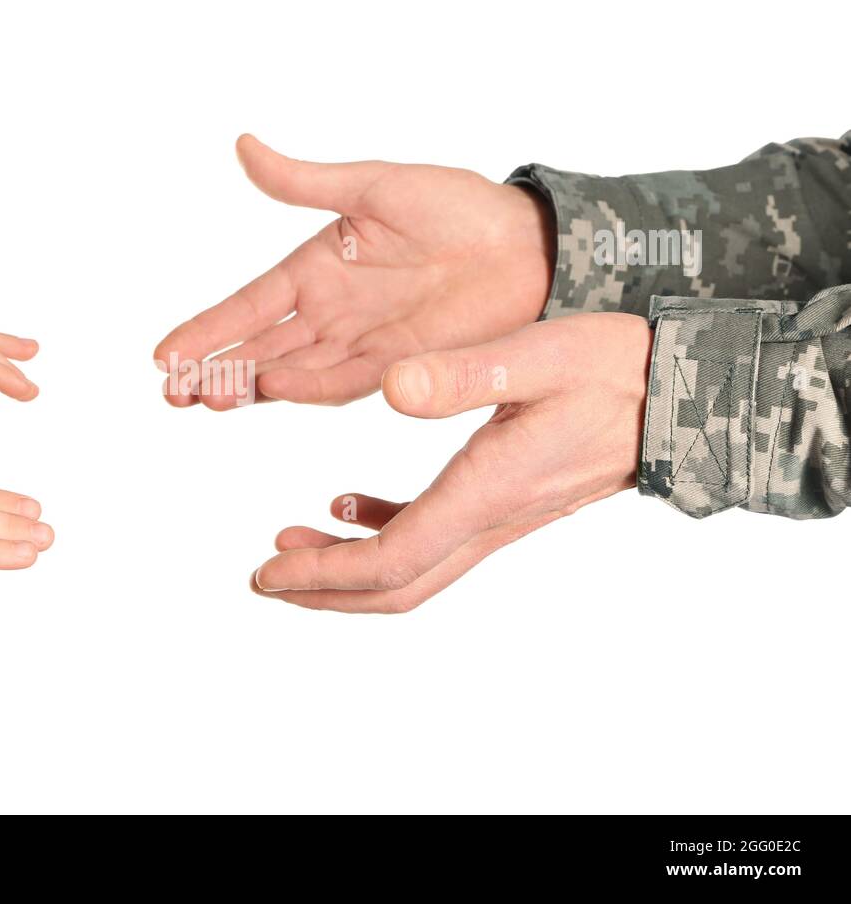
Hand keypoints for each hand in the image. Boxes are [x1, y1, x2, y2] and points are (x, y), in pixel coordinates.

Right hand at [155, 135, 554, 409]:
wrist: (528, 249)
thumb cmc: (456, 207)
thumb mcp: (374, 186)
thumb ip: (306, 182)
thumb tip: (245, 146)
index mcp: (317, 266)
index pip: (247, 305)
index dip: (206, 329)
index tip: (162, 354)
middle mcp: (329, 311)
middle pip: (259, 348)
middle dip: (213, 369)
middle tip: (171, 391)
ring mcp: (359, 343)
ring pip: (288, 372)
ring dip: (246, 386)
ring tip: (204, 397)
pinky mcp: (395, 366)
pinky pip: (339, 382)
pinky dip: (304, 387)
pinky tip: (271, 388)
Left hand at [251, 313, 649, 612]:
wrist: (681, 395)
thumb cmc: (616, 370)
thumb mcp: (540, 354)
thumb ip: (466, 374)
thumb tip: (392, 389)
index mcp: (486, 490)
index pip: (392, 559)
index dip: (324, 575)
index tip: (267, 572)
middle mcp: (491, 518)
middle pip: (397, 584)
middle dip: (324, 590)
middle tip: (263, 577)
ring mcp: (500, 516)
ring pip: (414, 567)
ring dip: (348, 567)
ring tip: (290, 542)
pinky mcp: (506, 500)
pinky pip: (437, 536)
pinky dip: (384, 530)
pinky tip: (350, 506)